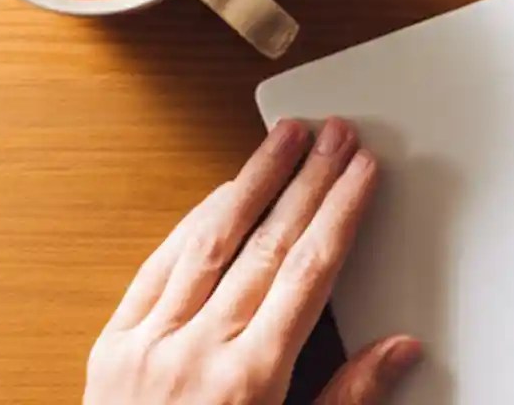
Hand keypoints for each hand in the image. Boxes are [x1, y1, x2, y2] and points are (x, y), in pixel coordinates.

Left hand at [85, 118, 420, 404]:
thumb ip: (350, 397)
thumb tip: (402, 348)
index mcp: (253, 380)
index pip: (312, 271)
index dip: (343, 212)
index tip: (364, 173)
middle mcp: (200, 350)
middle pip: (270, 243)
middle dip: (310, 180)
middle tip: (338, 135)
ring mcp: (151, 342)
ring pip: (212, 239)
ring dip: (254, 181)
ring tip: (284, 139)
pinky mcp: (112, 343)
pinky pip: (158, 265)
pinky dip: (194, 221)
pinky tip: (221, 192)